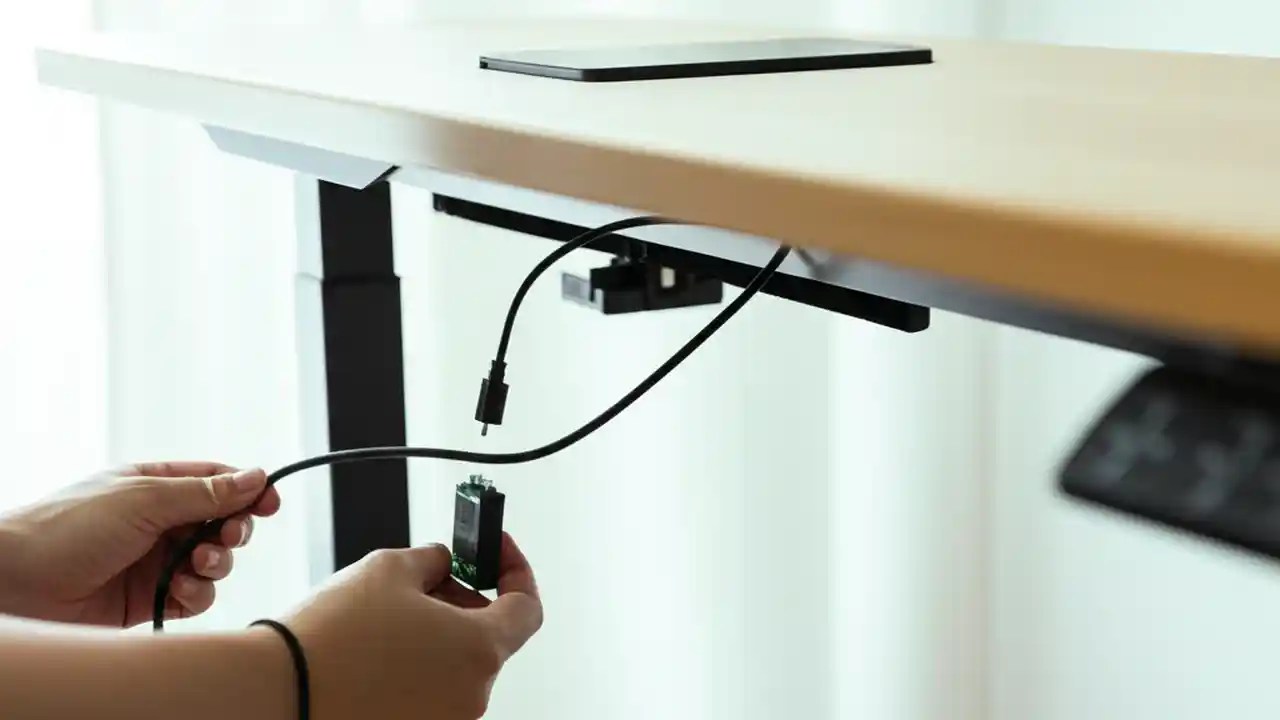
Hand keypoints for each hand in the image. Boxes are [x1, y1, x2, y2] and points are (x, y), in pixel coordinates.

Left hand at [0, 461, 279, 626]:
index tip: (270, 503)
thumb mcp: (145, 498)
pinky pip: (195, 595)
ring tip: (196, 564)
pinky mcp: (150, 597)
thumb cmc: (69, 527)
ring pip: (213, 560)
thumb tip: (256, 476)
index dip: (247, 491)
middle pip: (221, 521)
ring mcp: (154, 559)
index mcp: (154, 483)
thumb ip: (206, 493)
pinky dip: (197, 593)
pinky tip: (181, 590)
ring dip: (215, 563)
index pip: (215, 481)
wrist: (16, 584)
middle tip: (225, 537)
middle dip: (232, 530)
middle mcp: (158, 520)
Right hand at [280, 534, 541, 719]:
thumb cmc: (330, 636)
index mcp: (480, 649)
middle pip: (487, 637)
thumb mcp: (391, 568)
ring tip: (387, 615)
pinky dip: (416, 668)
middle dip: (463, 601)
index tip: (496, 553)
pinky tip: (377, 651)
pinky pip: (430, 694)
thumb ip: (435, 560)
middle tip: (428, 578)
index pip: (528, 608)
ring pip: (455, 666)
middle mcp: (473, 694)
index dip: (515, 571)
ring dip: (436, 635)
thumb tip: (444, 563)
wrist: (275, 692)